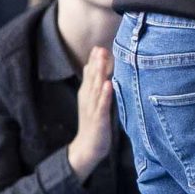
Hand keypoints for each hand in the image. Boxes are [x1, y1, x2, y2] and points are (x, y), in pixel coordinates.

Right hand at [67, 46, 116, 178]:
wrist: (87, 148)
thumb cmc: (92, 122)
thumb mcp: (90, 101)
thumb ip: (91, 84)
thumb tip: (91, 66)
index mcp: (86, 94)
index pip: (89, 74)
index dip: (94, 60)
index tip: (99, 46)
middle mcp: (88, 99)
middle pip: (92, 78)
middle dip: (96, 63)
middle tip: (100, 48)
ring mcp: (93, 109)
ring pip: (95, 88)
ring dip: (99, 74)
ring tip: (103, 60)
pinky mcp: (99, 119)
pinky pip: (102, 105)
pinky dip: (105, 94)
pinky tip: (108, 84)